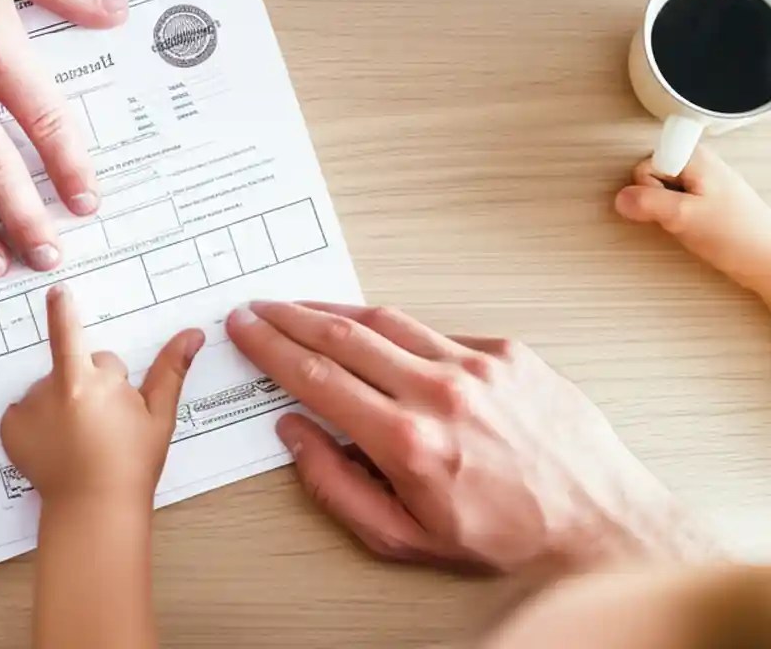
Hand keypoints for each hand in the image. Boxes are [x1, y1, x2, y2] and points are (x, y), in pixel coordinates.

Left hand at [1, 285, 203, 505]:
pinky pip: (25, 411)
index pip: (69, 333)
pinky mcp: (11, 428)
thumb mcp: (157, 415)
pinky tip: (57, 443)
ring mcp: (28, 410)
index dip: (63, 310)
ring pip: (50, 388)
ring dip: (63, 401)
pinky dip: (38, 421)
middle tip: (106, 419)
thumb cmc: (132, 463)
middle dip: (91, 380)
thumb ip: (171, 369)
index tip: (56, 291)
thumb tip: (192, 334)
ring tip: (81, 436)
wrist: (94, 508)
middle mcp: (52, 390)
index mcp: (87, 382)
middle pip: (74, 364)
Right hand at [226, 301, 714, 572]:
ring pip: (387, 320)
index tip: (246, 330)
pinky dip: (399, 332)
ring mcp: (478, 366)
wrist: (599, 523)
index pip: (316, 377)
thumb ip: (335, 485)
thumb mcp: (403, 537)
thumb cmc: (507, 537)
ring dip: (336, 310)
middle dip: (289, 317)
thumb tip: (296, 434)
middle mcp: (440, 393)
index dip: (270, 348)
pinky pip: (436, 332)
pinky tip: (381, 339)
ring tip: (305, 309)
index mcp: (407, 441)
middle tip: (260, 308)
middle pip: (342, 334)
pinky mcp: (509, 352)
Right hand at [616, 145, 770, 300]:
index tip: (665, 202)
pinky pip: (670, 205)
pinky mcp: (700, 199)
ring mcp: (699, 182)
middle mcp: (697, 164)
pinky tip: (689, 227)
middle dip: (654, 202)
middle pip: (648, 179)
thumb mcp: (684, 217)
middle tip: (678, 215)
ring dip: (665, 213)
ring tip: (687, 223)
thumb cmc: (739, 235)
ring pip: (658, 194)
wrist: (763, 258)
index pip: (643, 166)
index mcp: (694, 157)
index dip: (647, 190)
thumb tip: (620, 198)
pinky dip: (674, 219)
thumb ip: (647, 203)